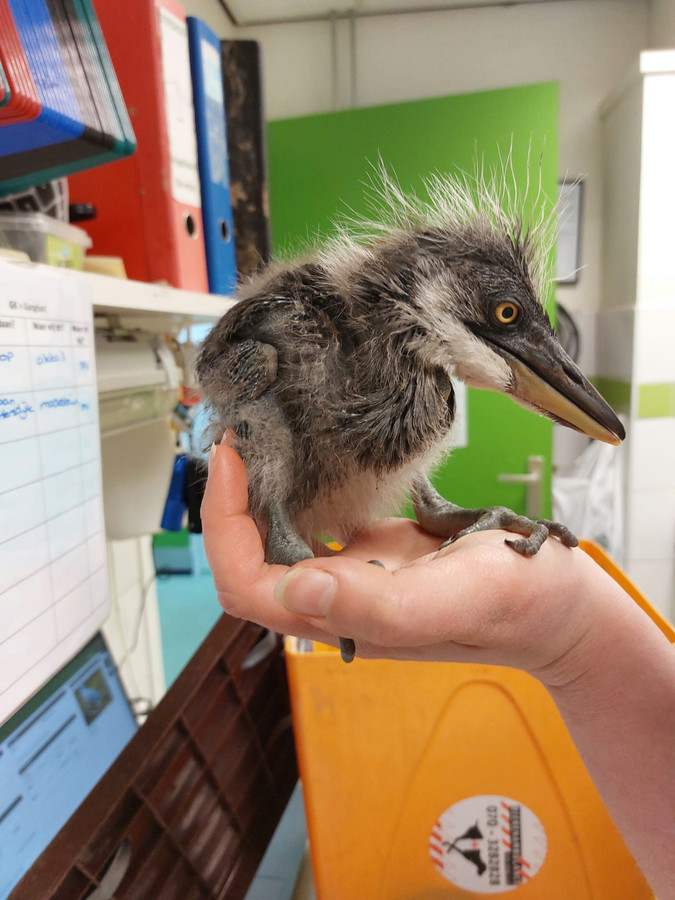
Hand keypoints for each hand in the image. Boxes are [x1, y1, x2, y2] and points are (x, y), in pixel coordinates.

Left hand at [202, 444, 613, 688]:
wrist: (555, 602)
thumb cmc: (511, 602)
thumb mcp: (447, 600)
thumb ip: (374, 605)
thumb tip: (292, 585)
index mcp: (338, 621)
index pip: (244, 582)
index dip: (223, 525)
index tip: (232, 458)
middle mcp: (333, 602)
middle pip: (248, 559)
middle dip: (228, 502)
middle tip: (240, 436)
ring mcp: (350, 578)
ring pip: (276, 540)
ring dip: (256, 493)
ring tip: (259, 438)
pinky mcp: (372, 555)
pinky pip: (314, 524)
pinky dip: (296, 489)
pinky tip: (302, 452)